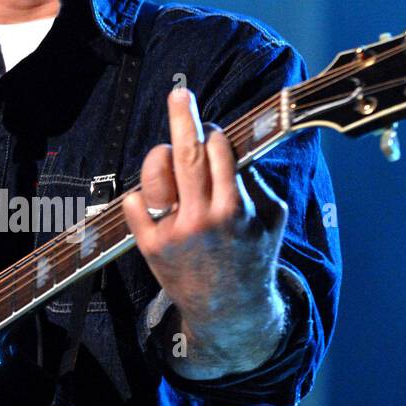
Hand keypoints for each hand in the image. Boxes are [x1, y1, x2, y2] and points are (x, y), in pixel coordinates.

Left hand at [121, 87, 288, 371]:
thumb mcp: (272, 218)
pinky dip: (143, 193)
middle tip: (180, 94)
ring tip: (169, 155)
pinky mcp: (149, 247)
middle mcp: (203, 219)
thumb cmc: (253, 256)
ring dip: (161, 155)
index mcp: (236, 209)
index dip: (215, 136)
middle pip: (186, 152)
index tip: (213, 133)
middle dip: (183, 116)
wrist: (230, 311)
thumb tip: (233, 143)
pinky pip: (133, 202)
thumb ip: (255, 180)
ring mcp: (173, 233)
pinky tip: (159, 200)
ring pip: (155, 173)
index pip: (219, 151)